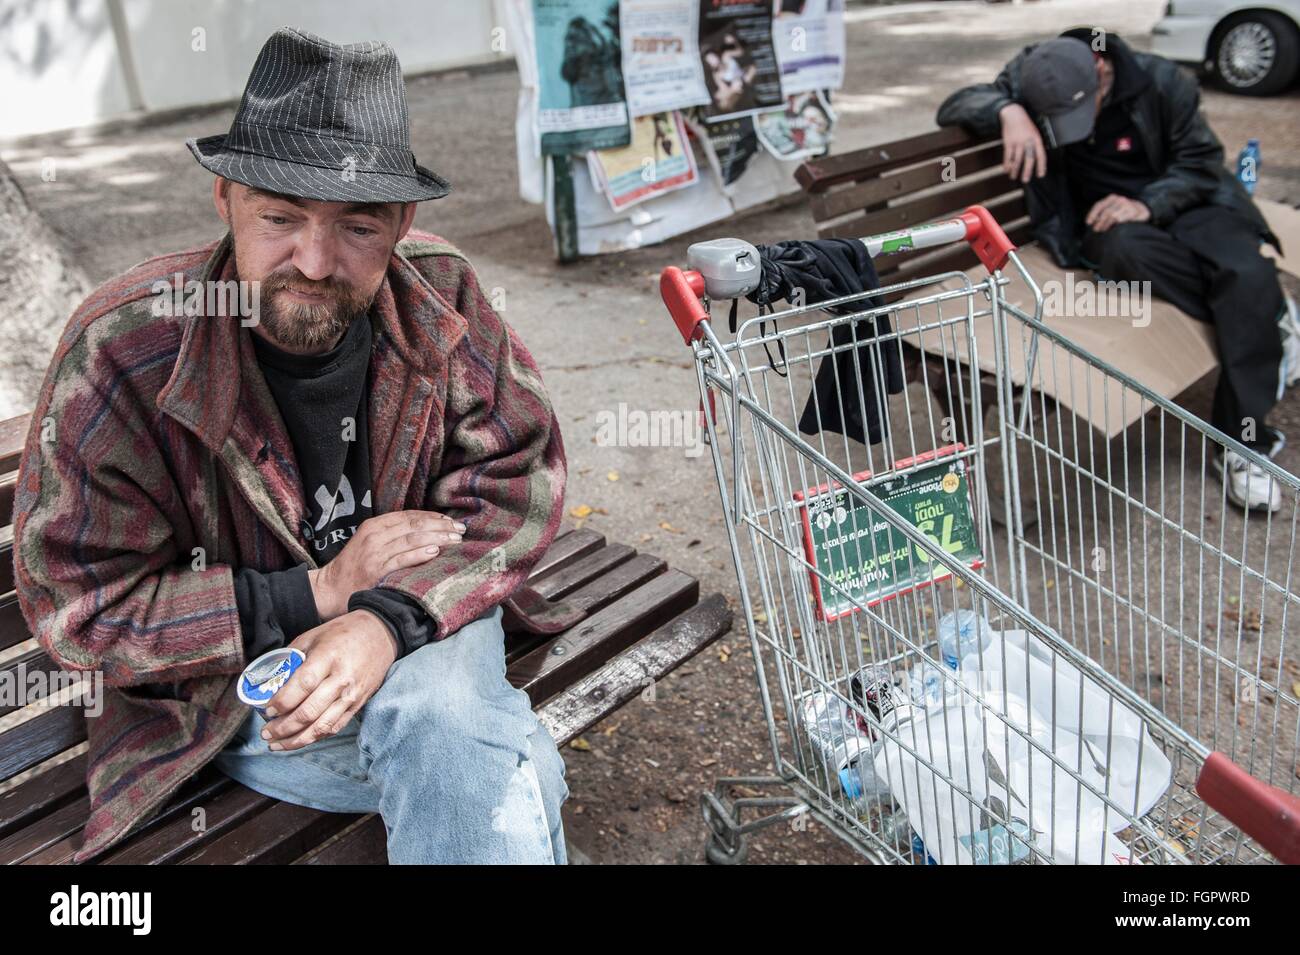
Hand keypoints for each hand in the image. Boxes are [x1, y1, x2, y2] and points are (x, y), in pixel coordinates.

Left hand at [261, 610, 395, 749]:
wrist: (380, 634)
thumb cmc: (343, 632)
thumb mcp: (313, 635)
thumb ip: (292, 656)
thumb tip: (269, 678)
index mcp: (329, 657)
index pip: (302, 686)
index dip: (282, 702)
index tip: (266, 710)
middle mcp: (342, 679)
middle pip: (309, 712)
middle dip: (283, 727)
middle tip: (265, 733)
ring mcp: (352, 695)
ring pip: (322, 726)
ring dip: (296, 739)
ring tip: (276, 744)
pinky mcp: (358, 704)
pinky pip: (335, 727)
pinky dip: (315, 737)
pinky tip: (299, 740)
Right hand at [307, 510, 463, 619]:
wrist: (328, 590)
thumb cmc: (354, 568)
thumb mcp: (370, 543)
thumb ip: (392, 535)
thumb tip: (426, 532)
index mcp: (374, 526)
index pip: (409, 516)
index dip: (432, 517)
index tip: (451, 521)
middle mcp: (374, 535)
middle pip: (414, 525)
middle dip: (440, 525)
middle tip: (461, 530)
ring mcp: (375, 553)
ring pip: (411, 539)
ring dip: (437, 537)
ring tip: (455, 540)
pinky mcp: (375, 570)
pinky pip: (402, 559)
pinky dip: (419, 553)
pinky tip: (435, 551)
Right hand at [998, 103, 1046, 183]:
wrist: (1014, 114)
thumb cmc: (1025, 125)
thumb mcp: (1034, 132)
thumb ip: (1036, 144)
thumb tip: (1036, 159)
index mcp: (1036, 139)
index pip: (1040, 154)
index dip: (1041, 166)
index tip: (1040, 175)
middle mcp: (1028, 141)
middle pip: (1028, 158)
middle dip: (1027, 171)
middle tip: (1025, 180)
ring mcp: (1017, 142)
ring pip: (1016, 159)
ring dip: (1015, 170)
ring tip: (1013, 177)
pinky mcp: (1008, 142)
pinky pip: (1007, 156)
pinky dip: (1006, 164)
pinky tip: (1006, 170)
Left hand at [1085, 194, 1150, 232]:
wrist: (1141, 210)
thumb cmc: (1123, 212)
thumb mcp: (1112, 208)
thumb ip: (1103, 213)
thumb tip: (1092, 223)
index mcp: (1111, 198)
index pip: (1099, 205)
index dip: (1092, 214)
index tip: (1088, 223)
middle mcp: (1119, 199)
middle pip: (1105, 212)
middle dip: (1099, 222)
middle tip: (1096, 229)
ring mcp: (1127, 205)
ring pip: (1112, 216)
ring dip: (1106, 225)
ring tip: (1103, 230)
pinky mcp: (1133, 212)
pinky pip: (1121, 219)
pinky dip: (1115, 225)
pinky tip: (1113, 229)